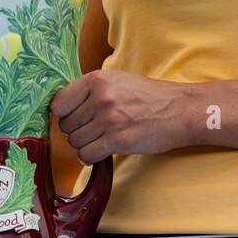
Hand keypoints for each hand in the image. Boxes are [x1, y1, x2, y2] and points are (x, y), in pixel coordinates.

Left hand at [50, 69, 194, 165]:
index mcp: (97, 79)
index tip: (74, 118)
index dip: (64, 114)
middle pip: (66, 125)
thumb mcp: (117, 80)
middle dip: (77, 131)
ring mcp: (109, 119)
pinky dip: (91, 157)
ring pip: (75, 142)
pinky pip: (87, 155)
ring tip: (102, 139)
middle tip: (94, 130)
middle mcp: (100, 98)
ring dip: (85, 145)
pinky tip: (103, 150)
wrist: (179, 110)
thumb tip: (62, 109)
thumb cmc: (148, 96)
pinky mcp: (117, 140)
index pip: (59, 103)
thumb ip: (90, 91)